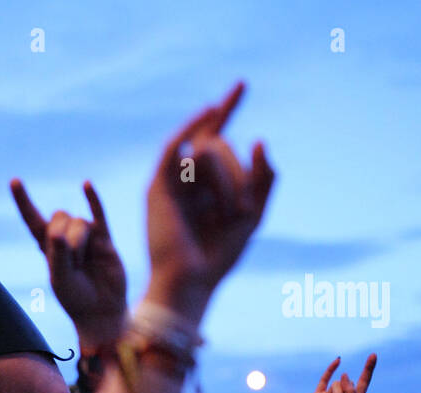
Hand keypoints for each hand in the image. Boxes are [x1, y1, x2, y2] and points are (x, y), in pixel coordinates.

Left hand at [10, 178, 125, 345]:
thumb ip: (58, 254)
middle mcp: (65, 237)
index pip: (33, 219)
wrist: (101, 310)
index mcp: (47, 247)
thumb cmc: (76, 297)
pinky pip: (99, 214)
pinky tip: (86, 185)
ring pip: (79, 221)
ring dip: (79, 243)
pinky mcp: (104, 238)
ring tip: (84, 263)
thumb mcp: (60, 278)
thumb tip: (58, 231)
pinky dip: (93, 199)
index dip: (23, 201)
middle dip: (64, 237)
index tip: (14, 181)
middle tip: (72, 261)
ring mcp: (85, 236)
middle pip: (58, 217)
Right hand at [145, 82, 273, 314]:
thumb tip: (258, 139)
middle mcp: (187, 178)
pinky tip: (210, 112)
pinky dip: (190, 127)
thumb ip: (263, 178)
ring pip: (205, 150)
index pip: (217, 137)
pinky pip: (174, 147)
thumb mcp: (254, 214)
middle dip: (240, 174)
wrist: (189, 281)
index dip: (228, 108)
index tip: (242, 83)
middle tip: (240, 211)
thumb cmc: (219, 256)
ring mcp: (170, 181)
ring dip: (227, 179)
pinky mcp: (157, 187)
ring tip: (227, 212)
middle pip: (220, 146)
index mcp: (207, 185)